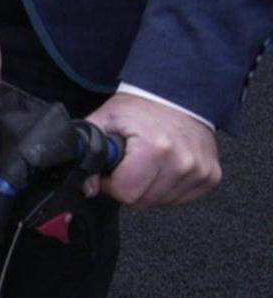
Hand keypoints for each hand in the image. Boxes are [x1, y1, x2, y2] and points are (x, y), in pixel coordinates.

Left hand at [84, 93, 220, 206]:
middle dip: (129, 185)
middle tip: (130, 163)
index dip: (111, 183)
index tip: (113, 168)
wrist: (178, 95)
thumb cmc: (141, 108)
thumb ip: (88, 151)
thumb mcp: (105, 120)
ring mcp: (200, 171)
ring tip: (148, 162)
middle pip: (143, 201)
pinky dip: (167, 187)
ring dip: (149, 188)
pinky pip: (180, 199)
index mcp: (154, 148)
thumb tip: (87, 186)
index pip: (125, 193)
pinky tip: (164, 167)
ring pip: (161, 202)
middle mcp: (182, 162)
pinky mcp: (211, 177)